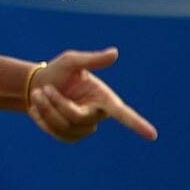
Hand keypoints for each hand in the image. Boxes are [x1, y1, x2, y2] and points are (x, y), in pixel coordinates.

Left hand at [27, 47, 157, 142]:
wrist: (36, 86)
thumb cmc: (58, 72)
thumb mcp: (72, 61)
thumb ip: (92, 60)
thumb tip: (115, 52)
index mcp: (104, 98)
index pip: (122, 113)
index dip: (137, 124)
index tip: (152, 135)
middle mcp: (97, 116)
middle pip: (75, 117)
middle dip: (56, 102)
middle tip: (44, 88)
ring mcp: (83, 129)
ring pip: (62, 125)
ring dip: (45, 108)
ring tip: (39, 94)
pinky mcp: (69, 137)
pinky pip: (53, 132)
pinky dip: (41, 118)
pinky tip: (38, 108)